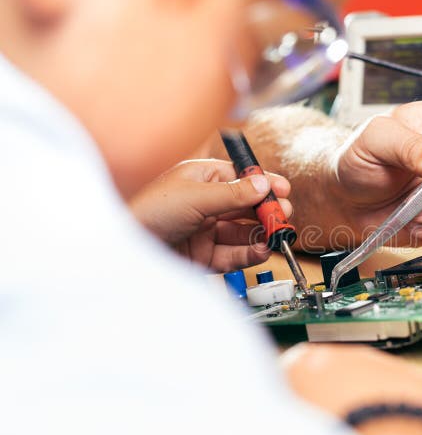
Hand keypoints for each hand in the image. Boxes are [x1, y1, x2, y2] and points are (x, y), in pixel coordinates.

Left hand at [129, 159, 291, 271]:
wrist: (125, 246)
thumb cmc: (150, 210)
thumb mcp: (197, 196)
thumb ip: (234, 193)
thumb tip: (264, 184)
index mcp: (203, 179)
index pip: (241, 179)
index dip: (263, 184)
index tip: (284, 189)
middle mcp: (206, 203)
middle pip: (246, 207)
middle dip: (266, 211)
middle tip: (284, 215)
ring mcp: (205, 230)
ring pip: (242, 232)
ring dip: (260, 234)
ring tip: (275, 237)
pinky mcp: (204, 255)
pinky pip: (233, 254)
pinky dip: (248, 253)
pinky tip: (259, 250)